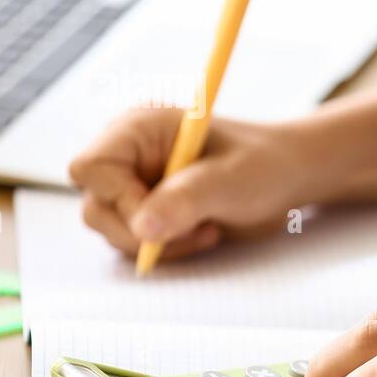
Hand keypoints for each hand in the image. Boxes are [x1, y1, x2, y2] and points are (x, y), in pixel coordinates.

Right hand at [68, 105, 315, 259]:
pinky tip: (202, 232)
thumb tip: (143, 228)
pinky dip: (166, 248)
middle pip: (95, 206)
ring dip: (160, 242)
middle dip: (143, 230)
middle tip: (195, 227)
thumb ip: (187, 198)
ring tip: (206, 227)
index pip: (90, 168)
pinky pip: (134, 242)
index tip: (161, 216)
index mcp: (138, 128)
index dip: (118, 199)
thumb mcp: (231, 180)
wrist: (287, 177)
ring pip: (113, 230)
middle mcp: (127, 154)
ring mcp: (133, 183)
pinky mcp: (146, 209)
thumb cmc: (264, 165)